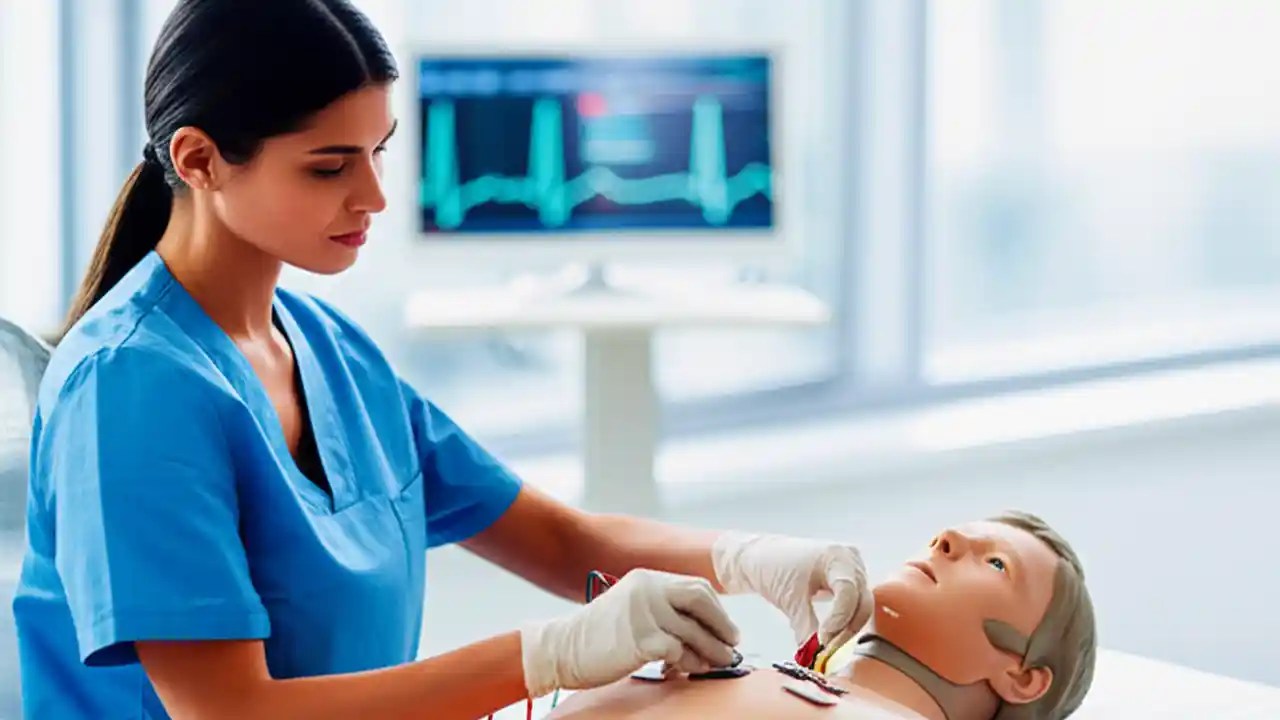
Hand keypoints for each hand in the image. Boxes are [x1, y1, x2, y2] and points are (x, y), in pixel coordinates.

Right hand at [519, 569, 740, 696]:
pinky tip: (689, 669)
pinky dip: (690, 663)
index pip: (695, 587)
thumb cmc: (599, 636)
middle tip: (732, 642)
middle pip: (701, 600)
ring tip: (718, 662)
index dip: (716, 608)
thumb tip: (703, 628)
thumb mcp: (631, 608)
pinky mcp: (642, 639)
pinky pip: (679, 652)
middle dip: (722, 624)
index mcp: (646, 579)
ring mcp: (645, 613)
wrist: (562, 649)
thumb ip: (662, 609)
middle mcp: (648, 589)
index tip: (726, 626)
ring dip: (711, 650)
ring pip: (694, 631)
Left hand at [711, 532, 872, 649]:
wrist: (762, 558)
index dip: (839, 619)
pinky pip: (854, 606)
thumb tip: (816, 655)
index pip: (849, 591)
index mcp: (837, 556)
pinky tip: (831, 636)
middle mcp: (851, 561)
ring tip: (826, 645)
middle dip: (846, 629)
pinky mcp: (847, 582)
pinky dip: (844, 622)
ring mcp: (852, 570)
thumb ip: (805, 628)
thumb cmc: (773, 568)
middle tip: (827, 651)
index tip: (823, 640)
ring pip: (861, 607)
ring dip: (847, 629)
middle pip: (862, 601)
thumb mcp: (789, 600)